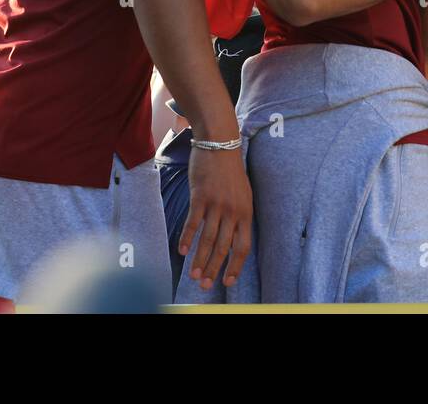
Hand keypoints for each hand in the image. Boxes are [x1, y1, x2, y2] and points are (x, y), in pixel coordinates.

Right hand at [181, 146, 252, 288]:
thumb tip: (234, 239)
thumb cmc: (230, 170)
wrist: (220, 143)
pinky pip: (193, 223)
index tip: (228, 282)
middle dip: (213, 269)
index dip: (235, 266)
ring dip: (199, 259)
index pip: (242, 247)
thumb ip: (239, 215)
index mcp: (246, 212)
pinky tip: (181, 250)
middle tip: (204, 285)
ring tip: (193, 275)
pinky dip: (187, 238)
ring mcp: (216, 204)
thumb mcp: (243, 193)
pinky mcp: (200, 196)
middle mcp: (233, 211)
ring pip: (207, 239)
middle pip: (223, 247)